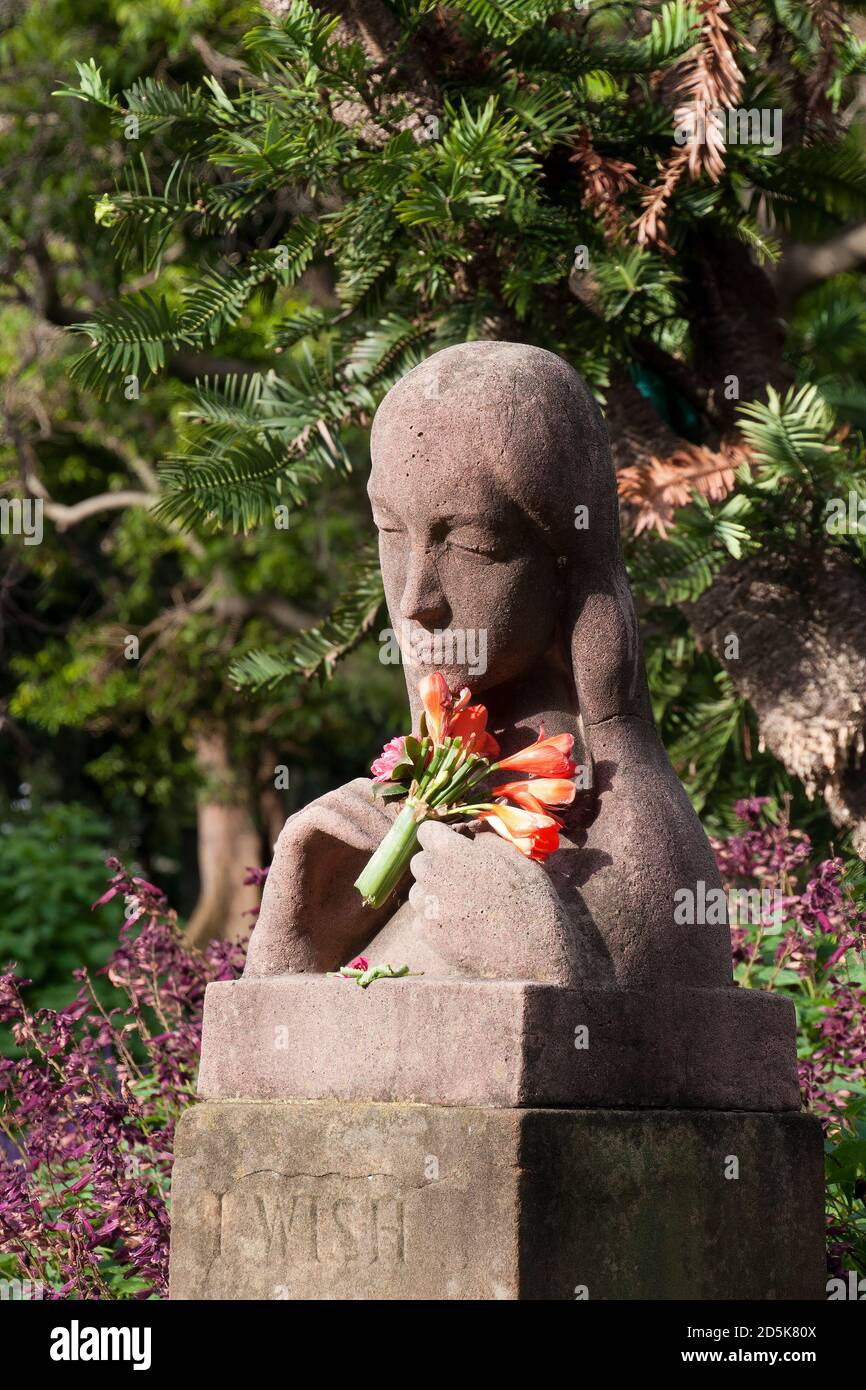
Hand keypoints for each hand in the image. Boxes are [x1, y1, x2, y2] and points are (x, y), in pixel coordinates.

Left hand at [407, 819, 582, 984]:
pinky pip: (420, 920)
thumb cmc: (532, 903)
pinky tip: (460, 927)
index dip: (440, 837)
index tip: (452, 846)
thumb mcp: (519, 862)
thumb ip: (489, 844)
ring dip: (434, 894)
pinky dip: (435, 922)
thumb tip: (474, 841)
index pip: (426, 831)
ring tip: (463, 906)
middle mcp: (434, 877)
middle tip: (461, 878)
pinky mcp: (428, 936)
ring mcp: (428, 908)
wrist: (533, 956)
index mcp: (454, 852)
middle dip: (436, 865)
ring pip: (418, 892)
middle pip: (420, 862)